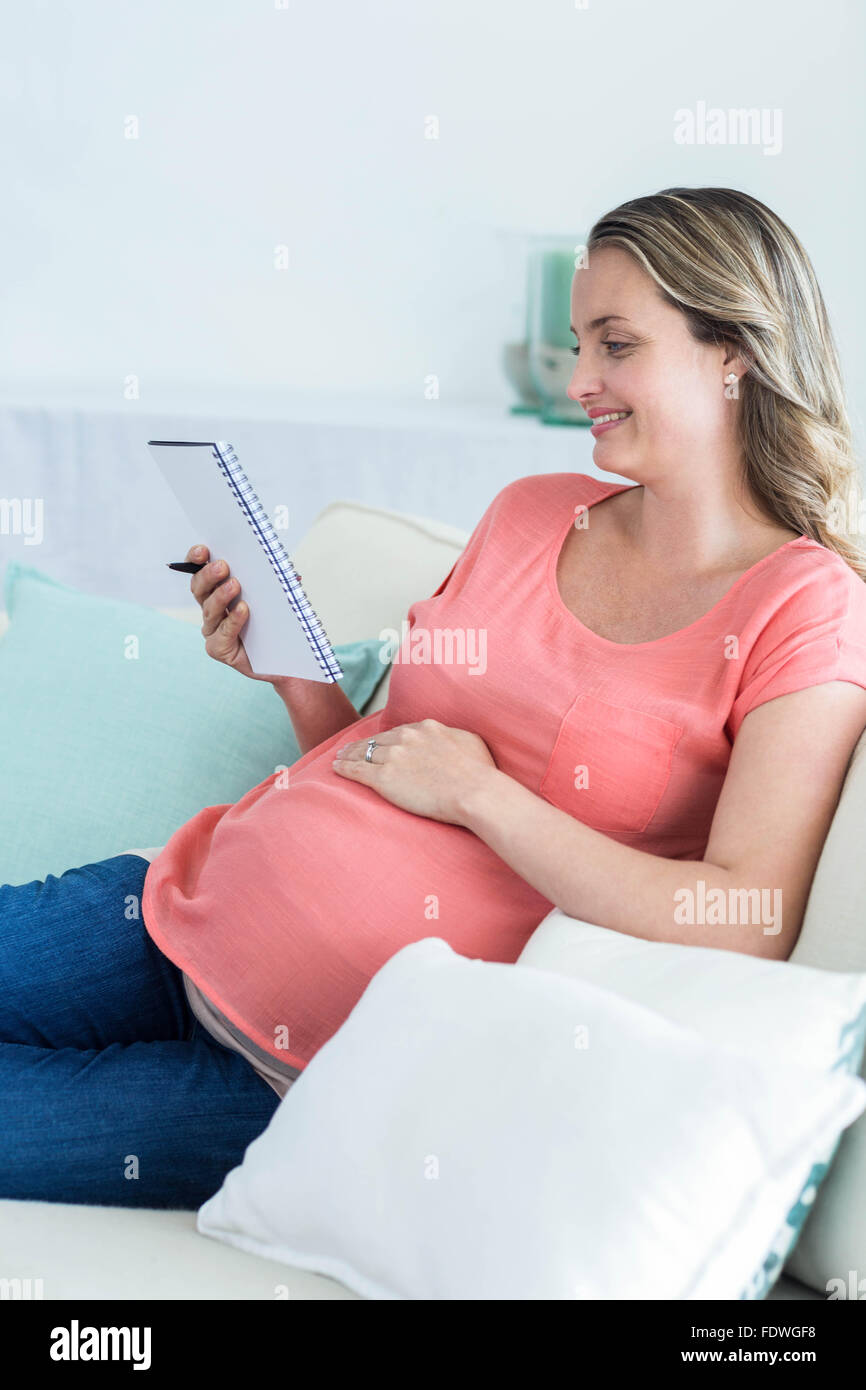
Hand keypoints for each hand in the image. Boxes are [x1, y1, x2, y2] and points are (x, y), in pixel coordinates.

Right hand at [186, 544, 301, 683]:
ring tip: (234, 585)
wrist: (284, 658)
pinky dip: (233, 620)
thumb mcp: (277, 596)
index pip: (201, 573)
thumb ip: (276, 580)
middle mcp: (212, 610)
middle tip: (222, 566)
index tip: (202, 550)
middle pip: (200, 589)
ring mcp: (213, 630)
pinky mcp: (218, 649)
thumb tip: (284, 566)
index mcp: (219, 592)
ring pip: (210, 610)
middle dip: (208, 575)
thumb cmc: (275, 625)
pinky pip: (222, 633)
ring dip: (221, 596)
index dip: (196, 561)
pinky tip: (243, 610)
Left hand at [331, 718, 497, 824]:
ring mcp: (394, 757)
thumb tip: (449, 738)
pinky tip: (336, 768)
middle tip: (351, 748)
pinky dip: (344, 767)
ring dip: (350, 754)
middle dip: (364, 744)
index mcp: (426, 728)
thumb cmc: (481, 772)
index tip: (382, 743)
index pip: (400, 731)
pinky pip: (357, 769)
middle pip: (378, 739)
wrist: (475, 792)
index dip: (388, 738)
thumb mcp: (471, 741)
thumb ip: (454, 736)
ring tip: (340, 757)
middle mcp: (407, 737)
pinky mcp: (384, 778)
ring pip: (364, 752)